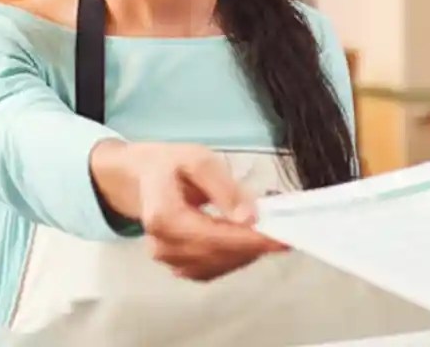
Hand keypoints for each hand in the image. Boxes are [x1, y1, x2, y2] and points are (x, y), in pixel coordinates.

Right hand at [90, 140, 287, 280]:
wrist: (142, 178)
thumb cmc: (171, 164)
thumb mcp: (199, 160)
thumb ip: (225, 188)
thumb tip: (250, 218)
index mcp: (163, 216)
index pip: (213, 236)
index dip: (250, 240)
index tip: (283, 238)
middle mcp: (162, 244)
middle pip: (218, 254)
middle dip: (255, 246)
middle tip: (287, 233)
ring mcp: (168, 259)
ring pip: (218, 265)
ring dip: (247, 252)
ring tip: (269, 232)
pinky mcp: (178, 266)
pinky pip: (213, 270)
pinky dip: (235, 258)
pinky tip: (248, 241)